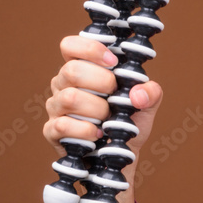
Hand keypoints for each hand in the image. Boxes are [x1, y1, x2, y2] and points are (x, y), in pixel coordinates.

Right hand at [42, 35, 163, 159]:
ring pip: (69, 98)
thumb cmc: (127, 122)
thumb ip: (151, 92)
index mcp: (82, 69)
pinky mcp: (51, 130)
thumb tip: (138, 94)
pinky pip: (63, 125)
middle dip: (102, 83)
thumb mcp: (146, 105)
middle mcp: (63, 84)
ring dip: (97, 110)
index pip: (70, 46)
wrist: (119, 157)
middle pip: (72, 71)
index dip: (90, 49)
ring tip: (108, 119)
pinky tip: (98, 135)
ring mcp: (55, 107)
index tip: (113, 62)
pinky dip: (86, 130)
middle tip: (116, 96)